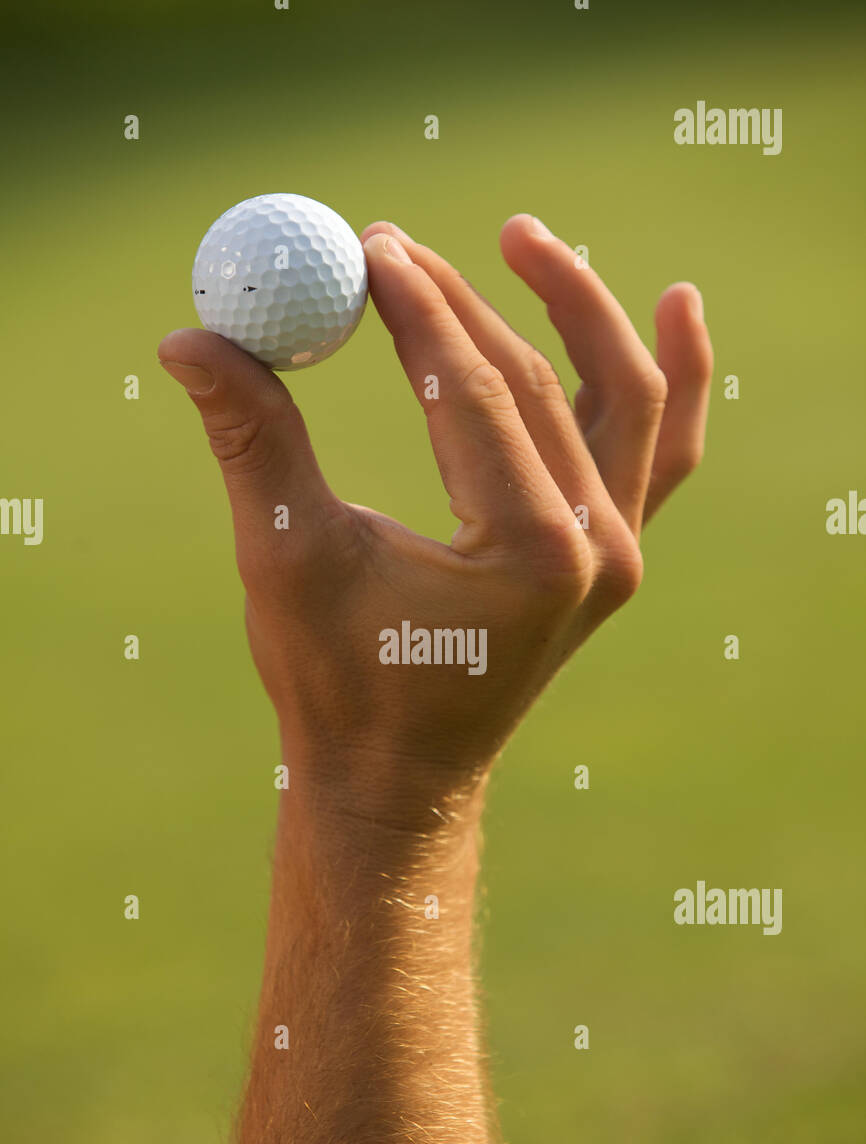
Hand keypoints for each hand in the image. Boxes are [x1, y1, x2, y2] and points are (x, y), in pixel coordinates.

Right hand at [158, 215, 711, 827]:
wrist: (398, 777)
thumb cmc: (340, 684)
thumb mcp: (289, 561)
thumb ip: (254, 442)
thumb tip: (187, 337)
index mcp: (530, 554)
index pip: (472, 392)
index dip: (416, 309)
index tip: (368, 246)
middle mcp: (596, 550)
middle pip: (534, 383)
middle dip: (459, 305)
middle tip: (391, 245)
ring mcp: (617, 555)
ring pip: (624, 400)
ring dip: (582, 310)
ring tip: (526, 235)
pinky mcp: (612, 556)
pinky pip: (658, 452)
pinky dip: (672, 379)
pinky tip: (677, 302)